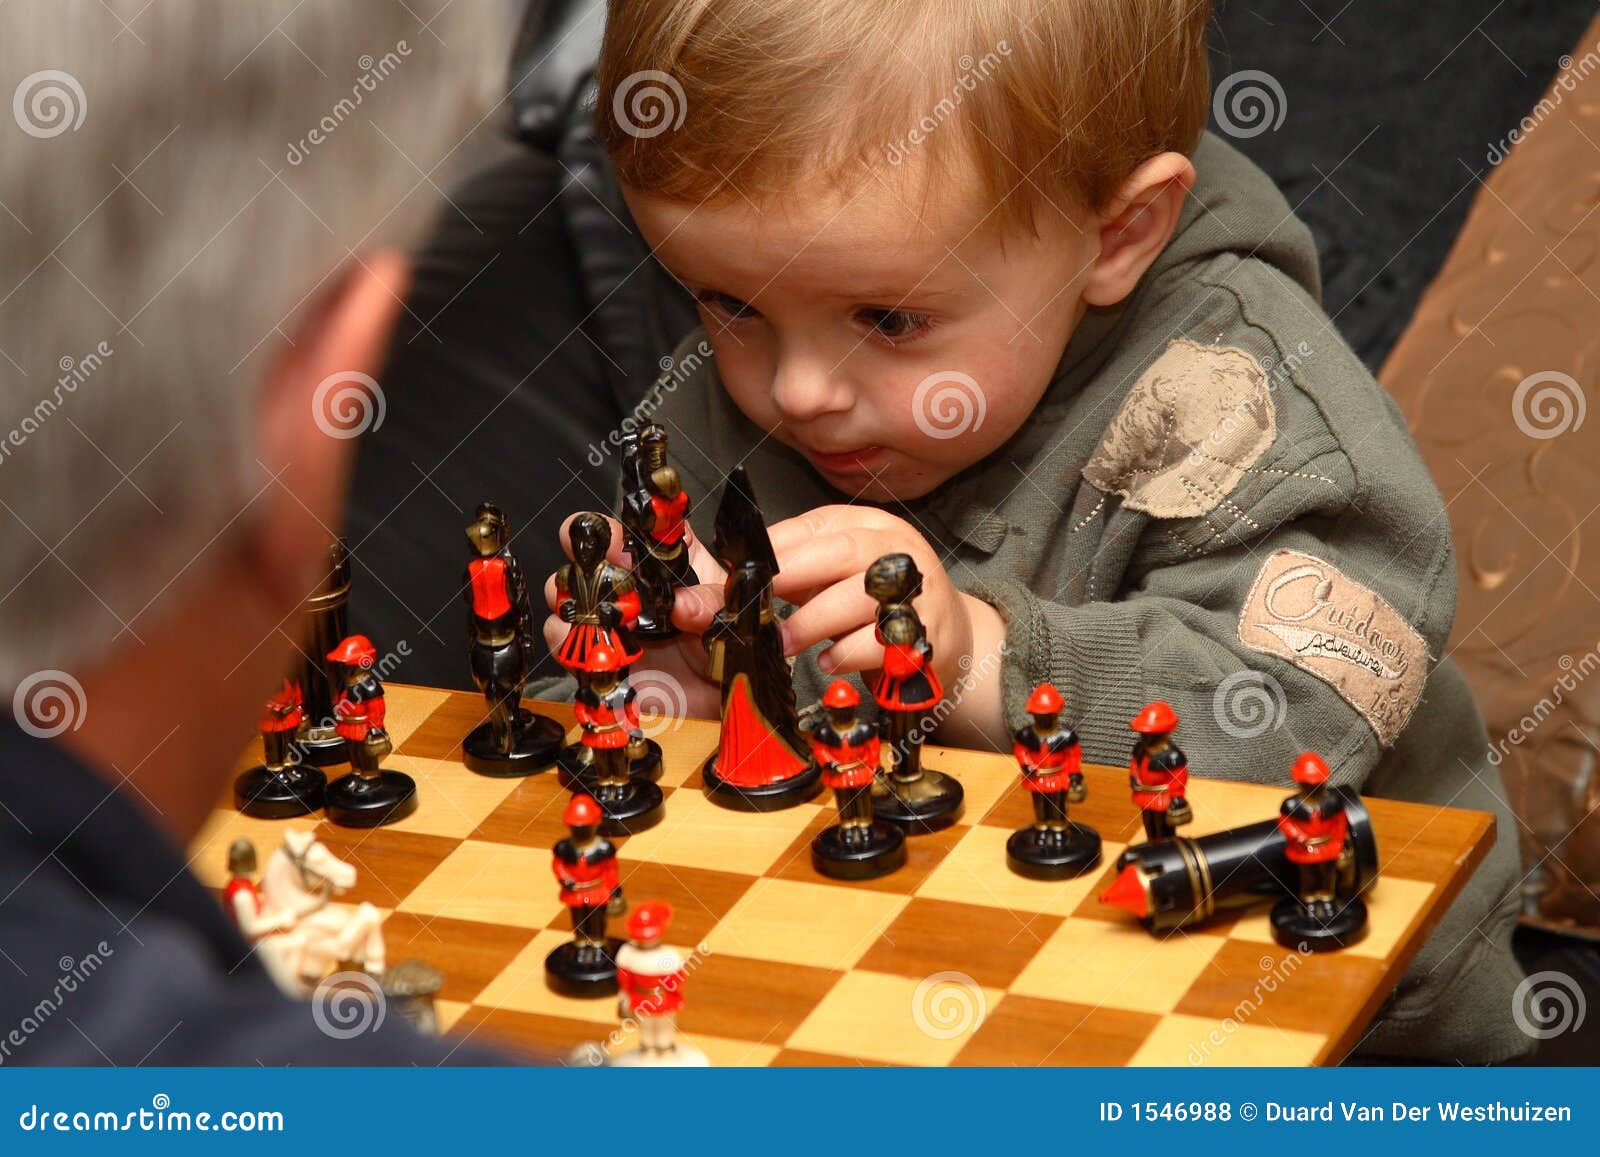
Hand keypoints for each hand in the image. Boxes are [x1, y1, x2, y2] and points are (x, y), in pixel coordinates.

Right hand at [543, 512, 726, 719]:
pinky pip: (567, 648)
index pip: (630, 528)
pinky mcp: (600, 657)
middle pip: (584, 557)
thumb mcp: (732, 612)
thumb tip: (681, 605)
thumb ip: (711, 602)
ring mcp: (609, 619)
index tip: (607, 535)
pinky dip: (571, 649)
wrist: (727, 692)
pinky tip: (594, 652)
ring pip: (565, 598)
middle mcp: (628, 582)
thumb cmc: (729, 640)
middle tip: (600, 582)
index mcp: (664, 558)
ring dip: (571, 606)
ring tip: (598, 621)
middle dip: (581, 564)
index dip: (612, 527)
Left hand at [766, 505, 1007, 746]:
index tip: (746, 569)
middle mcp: (898, 551)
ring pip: (862, 597)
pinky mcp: (926, 635)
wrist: (951, 637)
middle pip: (845, 552)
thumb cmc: (881, 604)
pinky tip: (828, 662)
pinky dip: (847, 654)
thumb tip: (727, 584)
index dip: (780, 545)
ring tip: (784, 642)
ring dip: (814, 621)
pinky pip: (880, 643)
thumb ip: (793, 575)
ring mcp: (918, 591)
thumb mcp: (839, 577)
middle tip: (756, 603)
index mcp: (873, 527)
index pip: (821, 524)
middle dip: (794, 574)